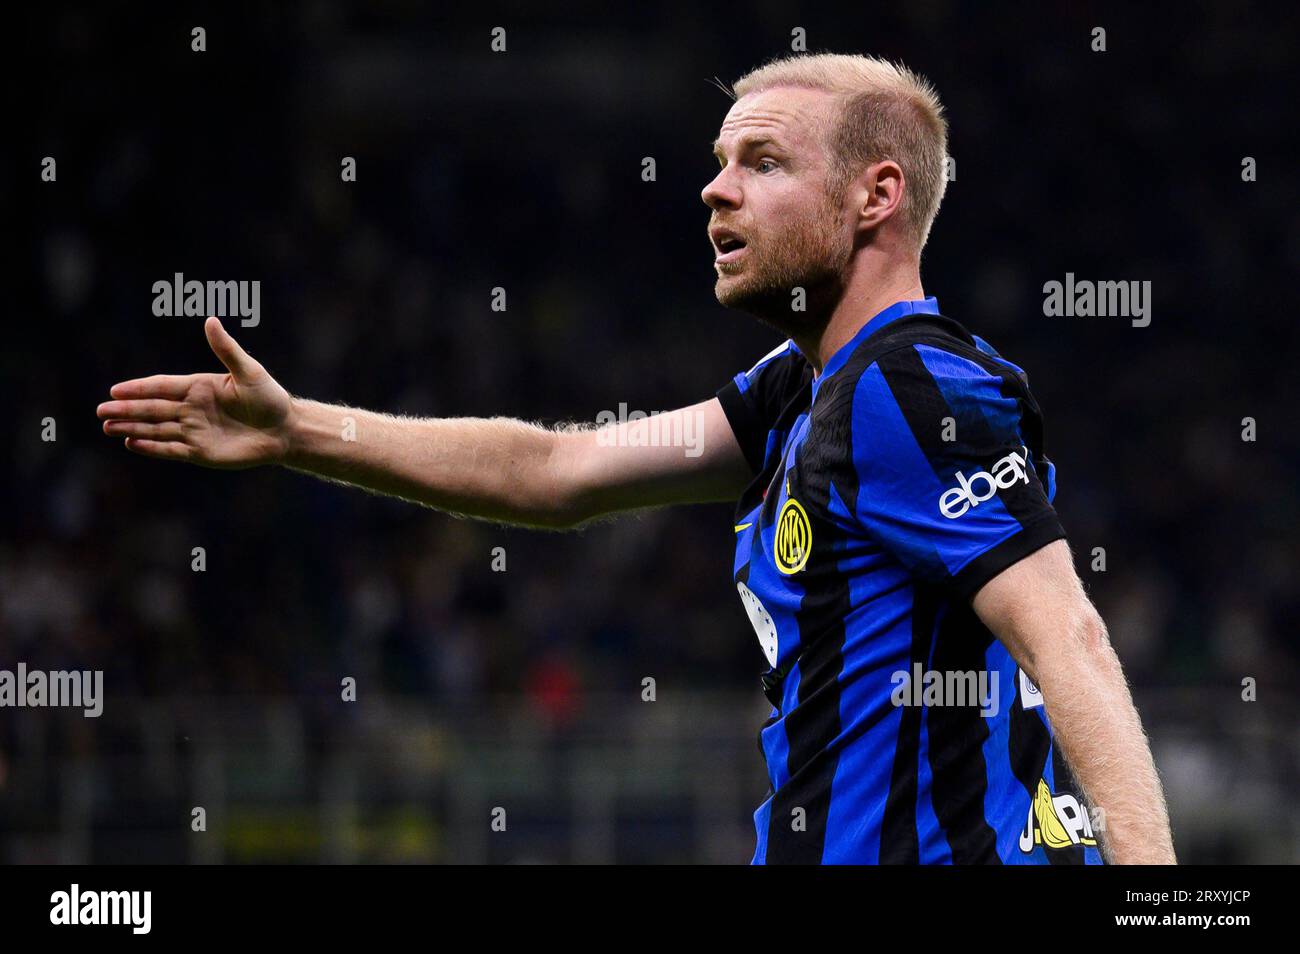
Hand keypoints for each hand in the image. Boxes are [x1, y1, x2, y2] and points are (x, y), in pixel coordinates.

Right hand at [98, 317, 293, 467]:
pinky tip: (131, 444)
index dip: (138, 389)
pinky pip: (171, 449)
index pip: (162, 387)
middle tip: (101, 412)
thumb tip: (210, 320)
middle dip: (126, 411)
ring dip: (132, 429)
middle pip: (152, 409)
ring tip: (108, 428)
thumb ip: (227, 350)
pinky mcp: (201, 451)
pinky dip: (152, 447)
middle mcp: (192, 408)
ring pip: (156, 429)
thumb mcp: (249, 371)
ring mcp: (195, 430)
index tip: (115, 390)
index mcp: (199, 387)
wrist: (286, 430)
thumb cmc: (270, 398)